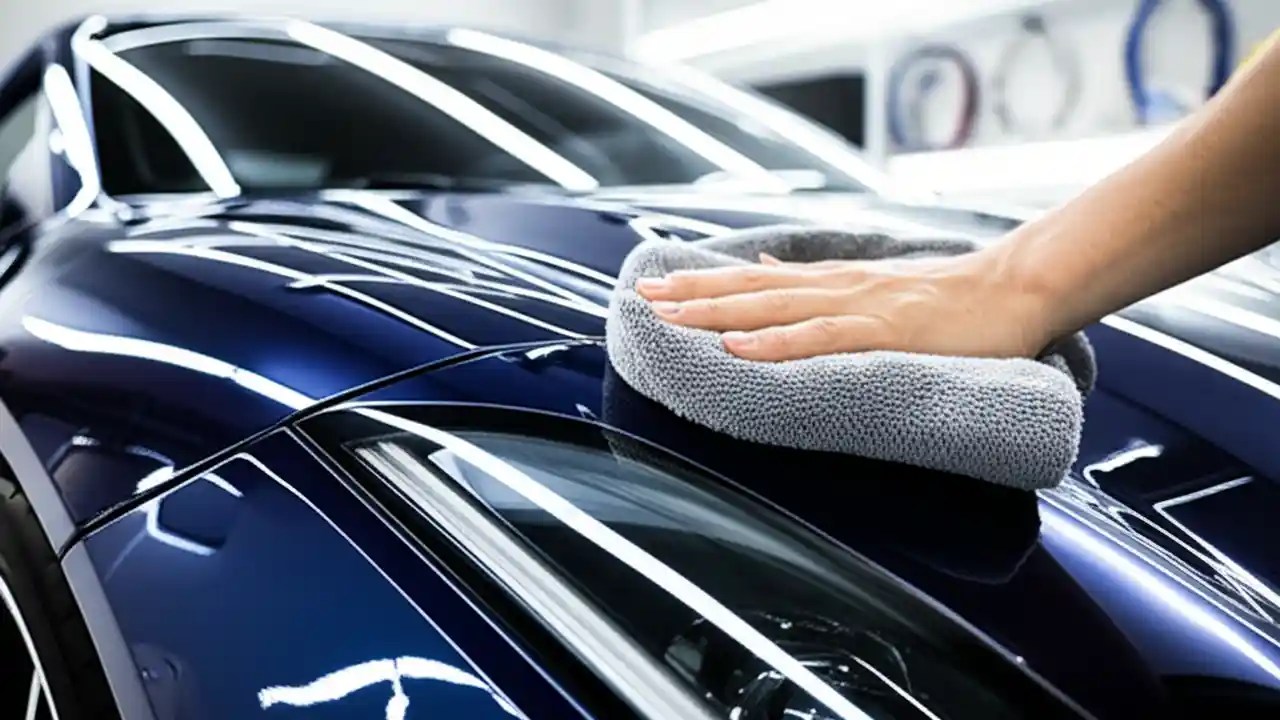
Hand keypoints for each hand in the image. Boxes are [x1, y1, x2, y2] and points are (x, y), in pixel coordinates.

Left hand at [635, 250, 1050, 361]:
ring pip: (774, 309)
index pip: (753, 280)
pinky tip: (739, 345)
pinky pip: (821, 338)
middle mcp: (835, 287)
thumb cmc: (946, 296)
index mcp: (831, 282)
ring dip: (719, 312)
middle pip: (751, 290)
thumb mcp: (870, 284)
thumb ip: (813, 282)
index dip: (702, 283)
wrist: (1012, 289)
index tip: (656, 286)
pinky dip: (776, 343)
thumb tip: (761, 268)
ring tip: (671, 316)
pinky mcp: (886, 331)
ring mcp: (859, 307)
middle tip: (643, 298)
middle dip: (693, 294)